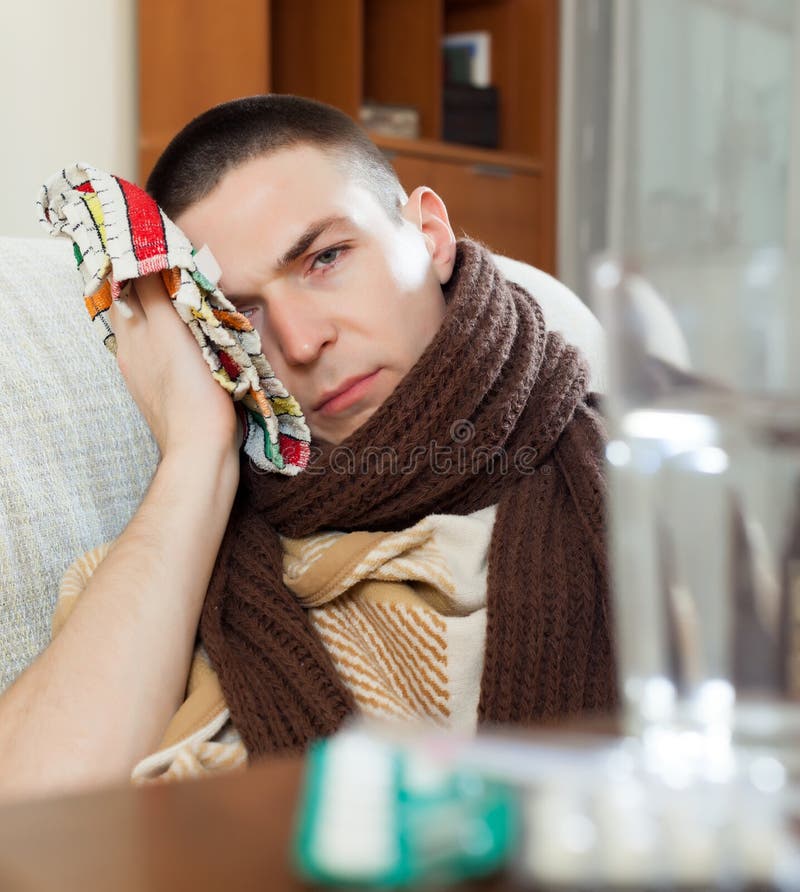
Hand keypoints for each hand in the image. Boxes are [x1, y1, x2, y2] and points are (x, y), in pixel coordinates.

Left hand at [111, 274, 238, 459]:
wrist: (201, 448)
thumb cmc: (190, 391)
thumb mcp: (171, 331)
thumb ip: (155, 295)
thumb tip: (143, 258)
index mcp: (130, 337)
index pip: (123, 290)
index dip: (137, 267)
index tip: (156, 250)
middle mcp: (132, 355)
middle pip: (136, 311)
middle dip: (152, 289)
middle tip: (176, 270)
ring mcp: (149, 377)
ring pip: (152, 333)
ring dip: (166, 314)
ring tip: (188, 299)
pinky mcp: (168, 393)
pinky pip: (168, 355)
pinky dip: (177, 338)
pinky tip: (196, 339)